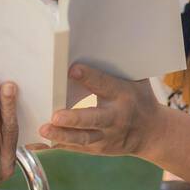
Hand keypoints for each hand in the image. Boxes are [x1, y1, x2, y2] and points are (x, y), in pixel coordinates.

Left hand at [39, 63, 162, 156]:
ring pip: (83, 138)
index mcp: (123, 95)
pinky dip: (58, 145)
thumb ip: (119, 65)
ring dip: (62, 135)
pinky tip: (39, 143)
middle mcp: (115, 118)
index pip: (104, 85)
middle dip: (74, 118)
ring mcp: (106, 136)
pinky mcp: (97, 148)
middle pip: (94, 119)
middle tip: (55, 116)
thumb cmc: (138, 97)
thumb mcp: (137, 80)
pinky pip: (75, 147)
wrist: (151, 132)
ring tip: (43, 129)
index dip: (89, 77)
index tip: (71, 69)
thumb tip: (101, 41)